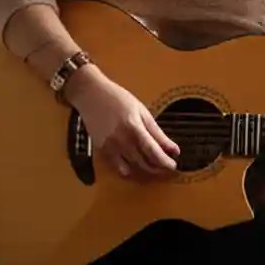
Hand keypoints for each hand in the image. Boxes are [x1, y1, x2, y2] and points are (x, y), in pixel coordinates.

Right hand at [65, 66, 179, 179]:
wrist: (91, 95)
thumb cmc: (119, 99)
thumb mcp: (142, 112)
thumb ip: (158, 133)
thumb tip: (174, 149)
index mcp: (134, 128)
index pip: (153, 151)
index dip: (165, 162)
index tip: (174, 166)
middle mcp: (121, 140)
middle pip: (143, 162)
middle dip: (158, 168)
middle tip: (167, 167)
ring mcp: (110, 146)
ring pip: (132, 167)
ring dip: (145, 170)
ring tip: (155, 167)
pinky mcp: (101, 150)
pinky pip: (117, 167)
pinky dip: (129, 170)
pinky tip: (136, 167)